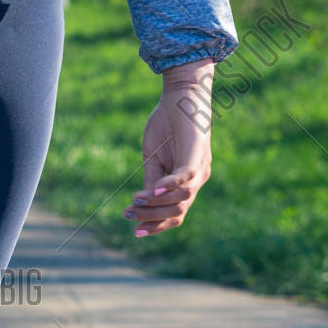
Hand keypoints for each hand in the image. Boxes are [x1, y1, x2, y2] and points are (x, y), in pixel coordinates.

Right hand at [125, 59, 214, 236]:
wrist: (181, 96)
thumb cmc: (167, 126)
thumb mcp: (153, 159)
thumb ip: (151, 182)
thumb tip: (140, 205)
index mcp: (186, 183)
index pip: (175, 214)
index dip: (156, 226)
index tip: (133, 231)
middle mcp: (197, 179)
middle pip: (177, 212)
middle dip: (150, 218)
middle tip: (127, 214)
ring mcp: (200, 169)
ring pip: (181, 201)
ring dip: (155, 205)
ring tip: (135, 200)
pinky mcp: (197, 155)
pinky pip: (185, 178)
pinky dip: (168, 187)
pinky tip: (151, 191)